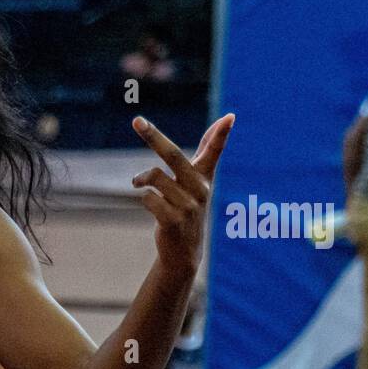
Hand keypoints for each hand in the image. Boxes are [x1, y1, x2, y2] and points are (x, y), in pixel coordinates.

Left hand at [131, 113, 233, 276]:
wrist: (184, 251)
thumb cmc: (189, 207)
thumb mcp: (200, 180)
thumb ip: (208, 151)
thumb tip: (226, 118)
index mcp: (205, 177)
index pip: (214, 152)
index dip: (221, 135)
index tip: (230, 117)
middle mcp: (199, 190)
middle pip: (174, 155)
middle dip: (154, 136)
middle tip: (137, 120)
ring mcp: (187, 206)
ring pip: (155, 176)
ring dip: (141, 178)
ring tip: (137, 182)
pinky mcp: (172, 221)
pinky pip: (148, 198)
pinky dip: (144, 198)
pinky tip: (150, 205)